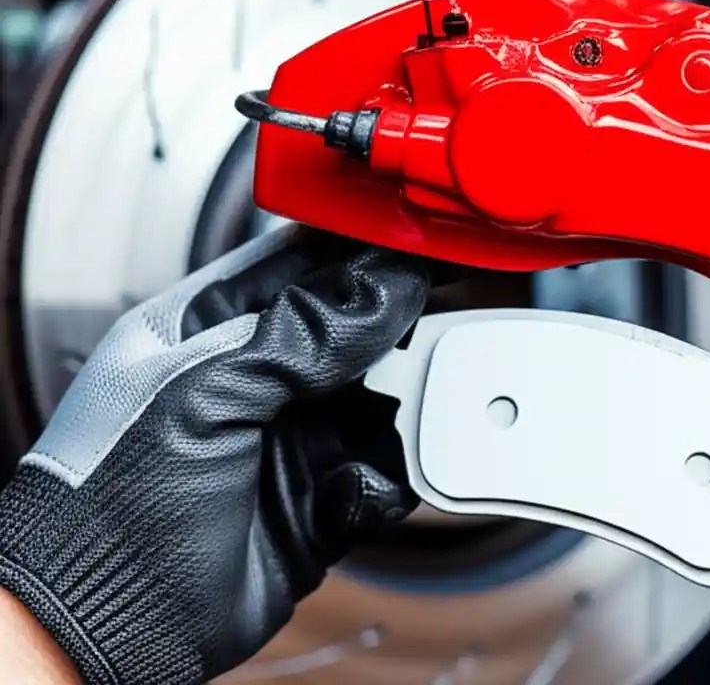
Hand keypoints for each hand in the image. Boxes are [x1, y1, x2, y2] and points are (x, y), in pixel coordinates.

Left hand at [0, 224, 429, 683]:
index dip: (364, 256)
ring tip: (398, 428)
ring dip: (399, 418)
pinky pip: (379, 477)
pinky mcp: (316, 503)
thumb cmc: (112, 499)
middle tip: (433, 345)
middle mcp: (252, 382)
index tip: (426, 254)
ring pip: (380, 407)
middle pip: (354, 337)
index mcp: (206, 331)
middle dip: (398, 342)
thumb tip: (383, 288)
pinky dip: (381, 485)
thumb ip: (299, 335)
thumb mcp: (202, 392)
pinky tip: (353, 495)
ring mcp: (287, 443)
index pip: (299, 267)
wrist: (112, 619)